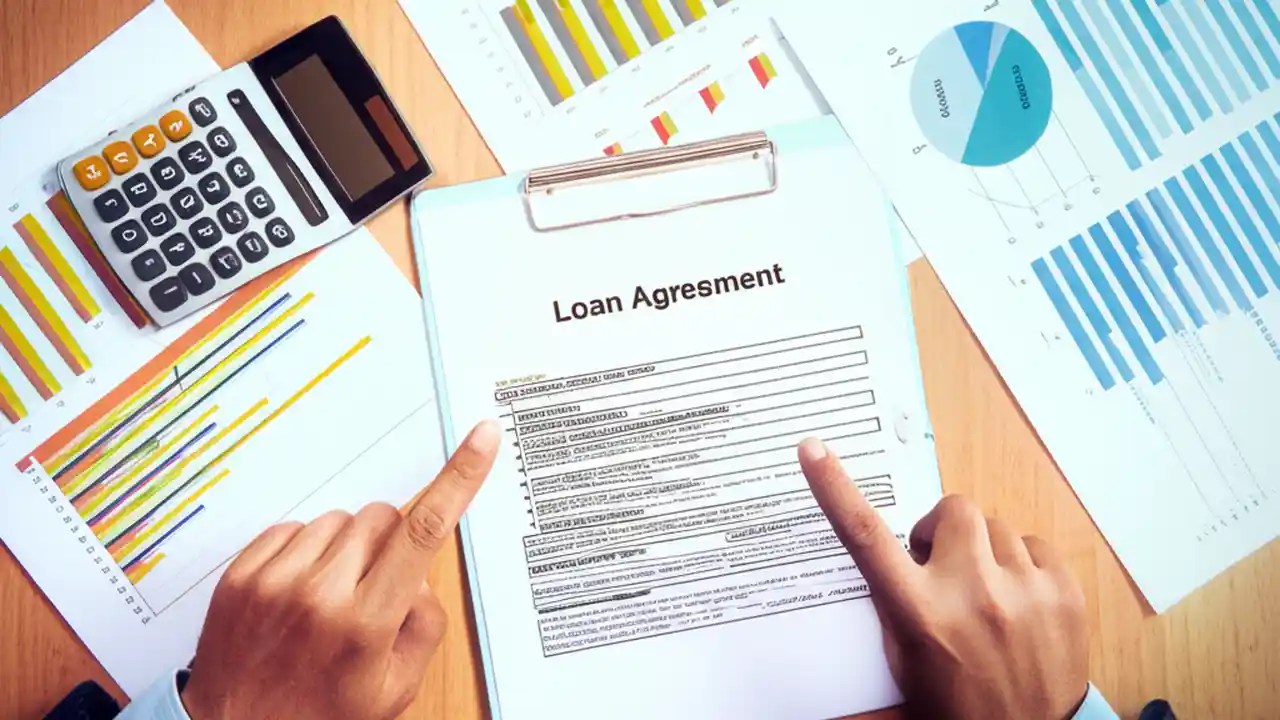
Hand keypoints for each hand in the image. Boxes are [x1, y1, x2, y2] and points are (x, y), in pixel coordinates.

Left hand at [181, 420, 501, 719]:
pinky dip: (305, 552)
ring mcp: (274, 580)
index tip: (482, 438)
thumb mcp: (396, 689)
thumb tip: (418, 574)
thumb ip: (424, 624)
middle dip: (391, 542)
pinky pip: (292, 528)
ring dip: (346, 548)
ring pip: (337, 520)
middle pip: (380, 518)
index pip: (424, 532)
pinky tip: (299, 593)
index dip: (460, 478)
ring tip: (331, 597)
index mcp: (366, 623)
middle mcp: (319, 594)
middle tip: (377, 587)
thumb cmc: (320, 716)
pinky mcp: (241, 574)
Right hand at [798, 438, 1088, 719]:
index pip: (865, 537)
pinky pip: (1035, 544)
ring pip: (994, 526)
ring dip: (983, 552)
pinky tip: (1017, 600)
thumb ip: (892, 601)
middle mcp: (969, 594)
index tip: (812, 450)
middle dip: (942, 531)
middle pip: (949, 512)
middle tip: (939, 567)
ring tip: (984, 594)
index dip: (833, 488)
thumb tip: (884, 547)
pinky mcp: (1064, 592)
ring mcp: (1023, 590)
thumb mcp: (903, 659)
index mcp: (918, 613)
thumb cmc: (954, 705)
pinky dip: (1022, 564)